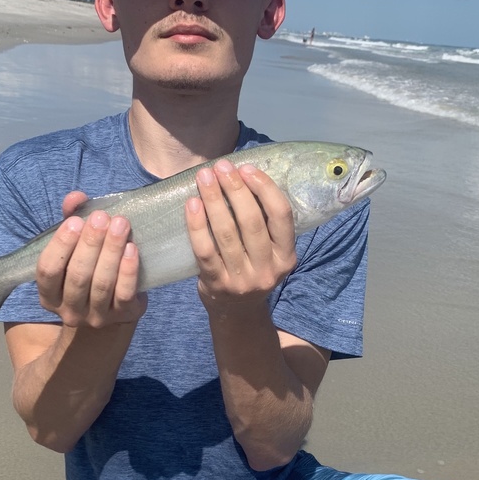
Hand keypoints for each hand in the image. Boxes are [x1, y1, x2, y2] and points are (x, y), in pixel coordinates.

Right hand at [35, 191, 146, 327]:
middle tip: (102, 218)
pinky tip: (132, 249)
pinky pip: (125, 294)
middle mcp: (69, 311)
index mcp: (49, 295)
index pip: (48, 271)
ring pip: (102, 283)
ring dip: (111, 251)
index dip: (60, 245)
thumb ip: (72, 219)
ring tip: (120, 224)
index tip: (75, 221)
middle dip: (90, 244)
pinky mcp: (123, 316)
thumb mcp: (75, 246)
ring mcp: (97, 317)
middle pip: (77, 276)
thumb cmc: (89, 268)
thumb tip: (76, 198)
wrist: (114, 306)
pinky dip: (128, 270)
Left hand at [185, 160, 296, 308]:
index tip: (247, 168)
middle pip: (252, 222)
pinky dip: (197, 225)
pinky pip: (205, 250)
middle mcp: (268, 270)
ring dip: (214, 201)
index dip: (265, 189)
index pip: (281, 216)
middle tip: (221, 167)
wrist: (236, 312)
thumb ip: (263, 223)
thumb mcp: (269, 252)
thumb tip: (242, 175)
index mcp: (286, 257)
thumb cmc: (251, 269)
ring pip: (227, 234)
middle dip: (235, 189)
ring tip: (204, 178)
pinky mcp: (217, 284)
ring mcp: (242, 280)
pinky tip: (192, 204)